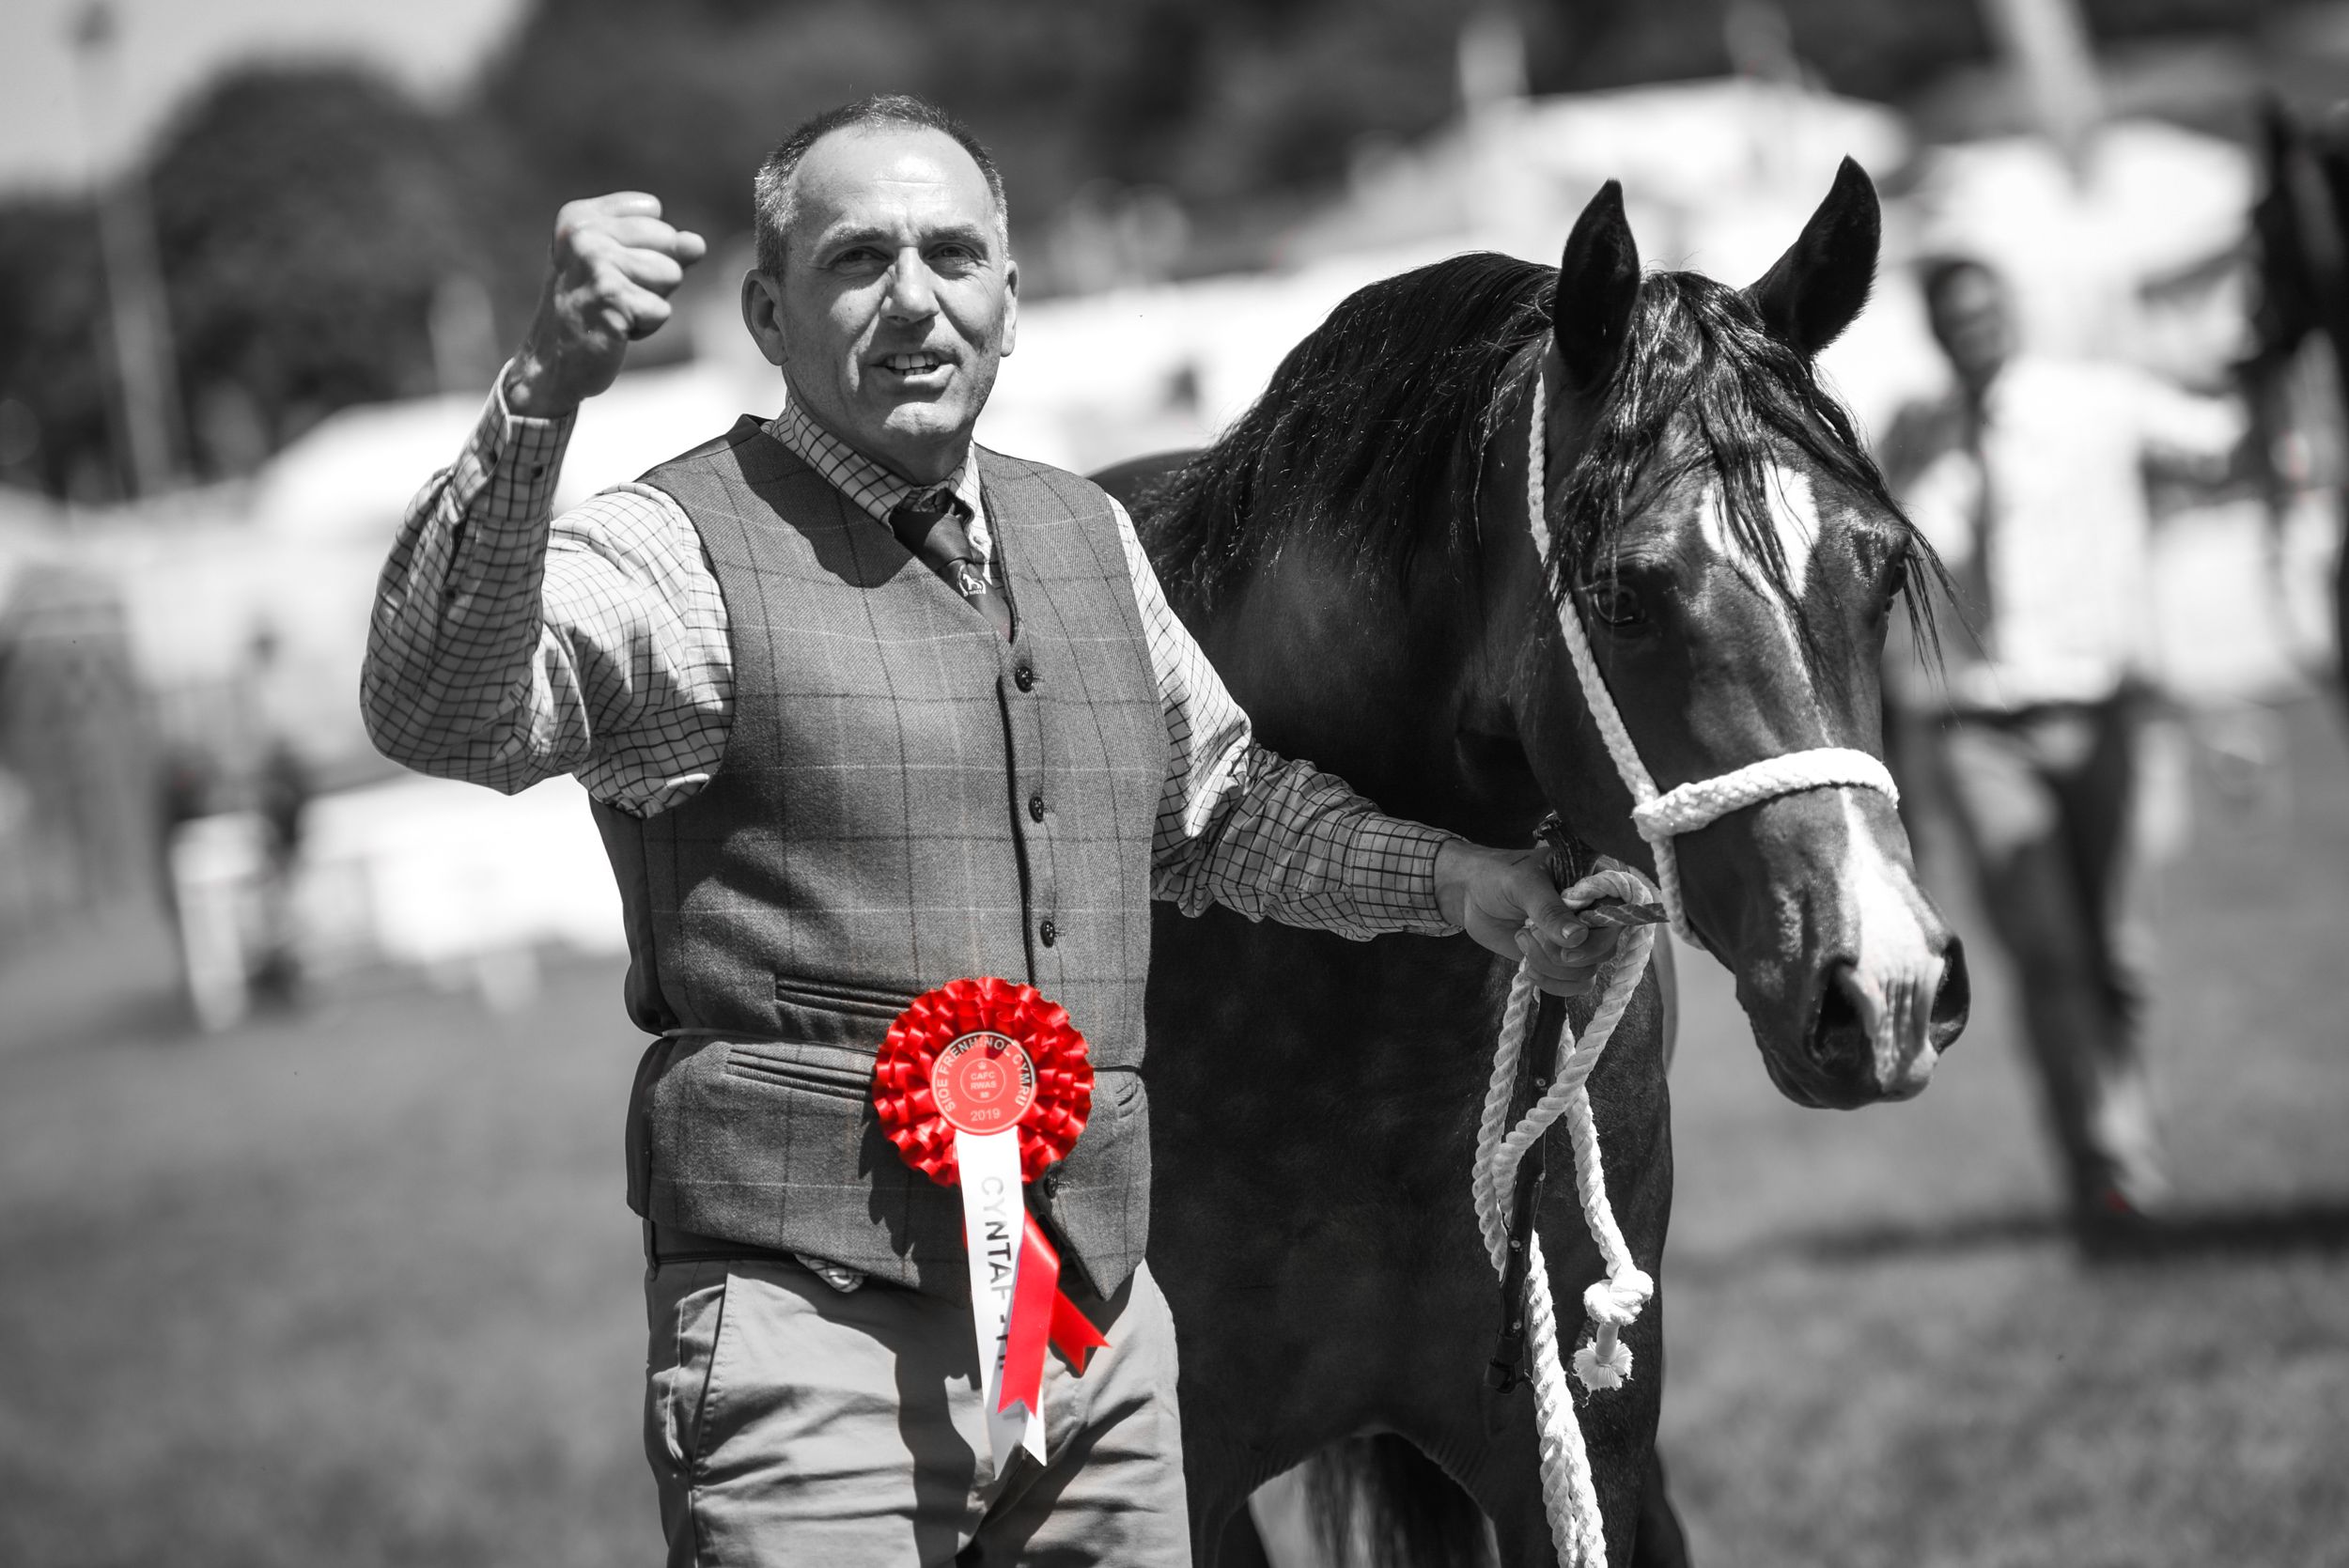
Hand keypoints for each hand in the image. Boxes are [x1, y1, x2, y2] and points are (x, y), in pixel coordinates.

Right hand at [505, 193, 707, 416]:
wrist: (551, 365)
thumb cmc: (591, 312)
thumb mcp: (621, 267)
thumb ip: (663, 247)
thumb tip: (697, 244)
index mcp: (581, 217)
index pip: (652, 210)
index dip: (649, 245)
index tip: (612, 269)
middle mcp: (584, 233)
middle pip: (668, 240)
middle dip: (655, 275)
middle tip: (614, 295)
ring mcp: (595, 263)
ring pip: (671, 274)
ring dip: (651, 302)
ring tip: (615, 311)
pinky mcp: (611, 296)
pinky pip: (662, 309)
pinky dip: (646, 327)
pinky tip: (614, 329)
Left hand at [1434, 841, 1624, 996]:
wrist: (1470, 894)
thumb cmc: (1498, 875)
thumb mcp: (1522, 885)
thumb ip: (1549, 909)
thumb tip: (1577, 938)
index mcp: (1592, 882)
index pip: (1620, 910)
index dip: (1604, 930)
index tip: (1572, 940)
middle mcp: (1592, 913)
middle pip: (1606, 947)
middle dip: (1569, 953)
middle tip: (1535, 937)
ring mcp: (1578, 939)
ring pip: (1589, 970)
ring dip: (1552, 966)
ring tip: (1523, 940)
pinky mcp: (1560, 960)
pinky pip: (1575, 984)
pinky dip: (1552, 983)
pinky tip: (1528, 966)